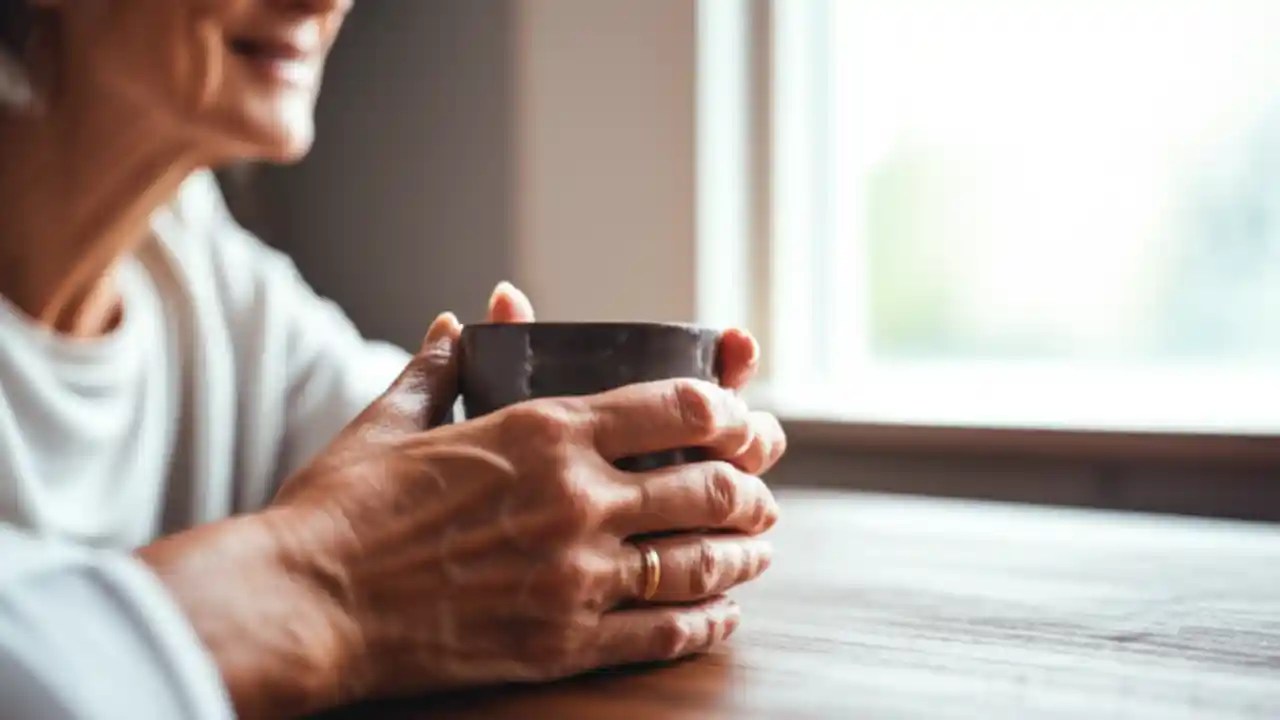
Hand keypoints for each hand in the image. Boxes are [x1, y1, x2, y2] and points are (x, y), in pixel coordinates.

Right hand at [142, 312, 783, 717]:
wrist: (307, 603)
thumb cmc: (343, 507)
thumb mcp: (394, 418)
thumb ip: (442, 363)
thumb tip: (458, 316)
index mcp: (544, 432)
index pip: (682, 408)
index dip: (733, 413)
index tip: (744, 422)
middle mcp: (575, 499)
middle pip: (711, 488)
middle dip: (753, 488)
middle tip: (762, 494)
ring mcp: (574, 576)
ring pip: (700, 563)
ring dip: (743, 555)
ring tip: (756, 551)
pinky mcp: (561, 642)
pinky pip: (663, 634)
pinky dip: (707, 622)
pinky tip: (721, 615)